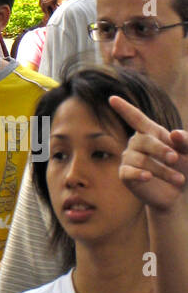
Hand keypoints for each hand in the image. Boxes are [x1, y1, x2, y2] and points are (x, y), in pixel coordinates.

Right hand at [109, 95, 187, 211]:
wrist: (180, 193)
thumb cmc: (184, 166)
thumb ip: (186, 141)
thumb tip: (174, 134)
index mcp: (151, 132)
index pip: (135, 118)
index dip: (124, 108)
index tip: (112, 99)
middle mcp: (136, 143)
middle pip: (143, 140)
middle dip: (161, 150)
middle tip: (175, 159)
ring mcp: (129, 158)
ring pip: (140, 160)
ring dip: (162, 170)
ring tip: (179, 179)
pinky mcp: (126, 175)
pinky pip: (128, 172)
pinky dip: (139, 174)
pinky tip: (148, 177)